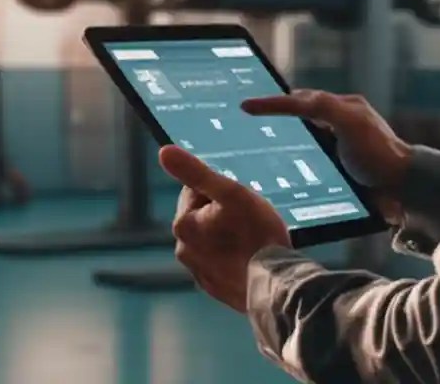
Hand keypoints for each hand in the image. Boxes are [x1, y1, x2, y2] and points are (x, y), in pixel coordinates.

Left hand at [159, 145, 290, 312]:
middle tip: (249, 220)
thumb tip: (164, 152)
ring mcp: (199, 272)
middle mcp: (184, 249)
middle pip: (203, 216)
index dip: (221, 192)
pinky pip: (221, 263)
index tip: (240, 202)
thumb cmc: (257, 235)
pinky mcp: (215, 288)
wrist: (275, 285)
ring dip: (227, 236)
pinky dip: (233, 258)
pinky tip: (251, 258)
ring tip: (253, 240)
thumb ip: (197, 172)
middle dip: (223, 214)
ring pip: (212, 240)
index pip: (196, 191)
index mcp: (183, 224)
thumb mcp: (231, 193)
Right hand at [242, 90, 411, 223]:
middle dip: (276, 116)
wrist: (403, 189)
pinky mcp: (341, 170)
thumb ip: (323, 106)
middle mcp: (341, 125)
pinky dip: (293, 162)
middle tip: (248, 119)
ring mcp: (341, 148)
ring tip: (258, 146)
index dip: (272, 102)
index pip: (301, 99)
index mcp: (344, 108)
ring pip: (304, 139)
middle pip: (300, 115)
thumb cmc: (380, 153)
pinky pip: (311, 162)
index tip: (245, 107)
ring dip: (283, 141)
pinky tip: (282, 172)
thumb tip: (294, 98)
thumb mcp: (350, 122)